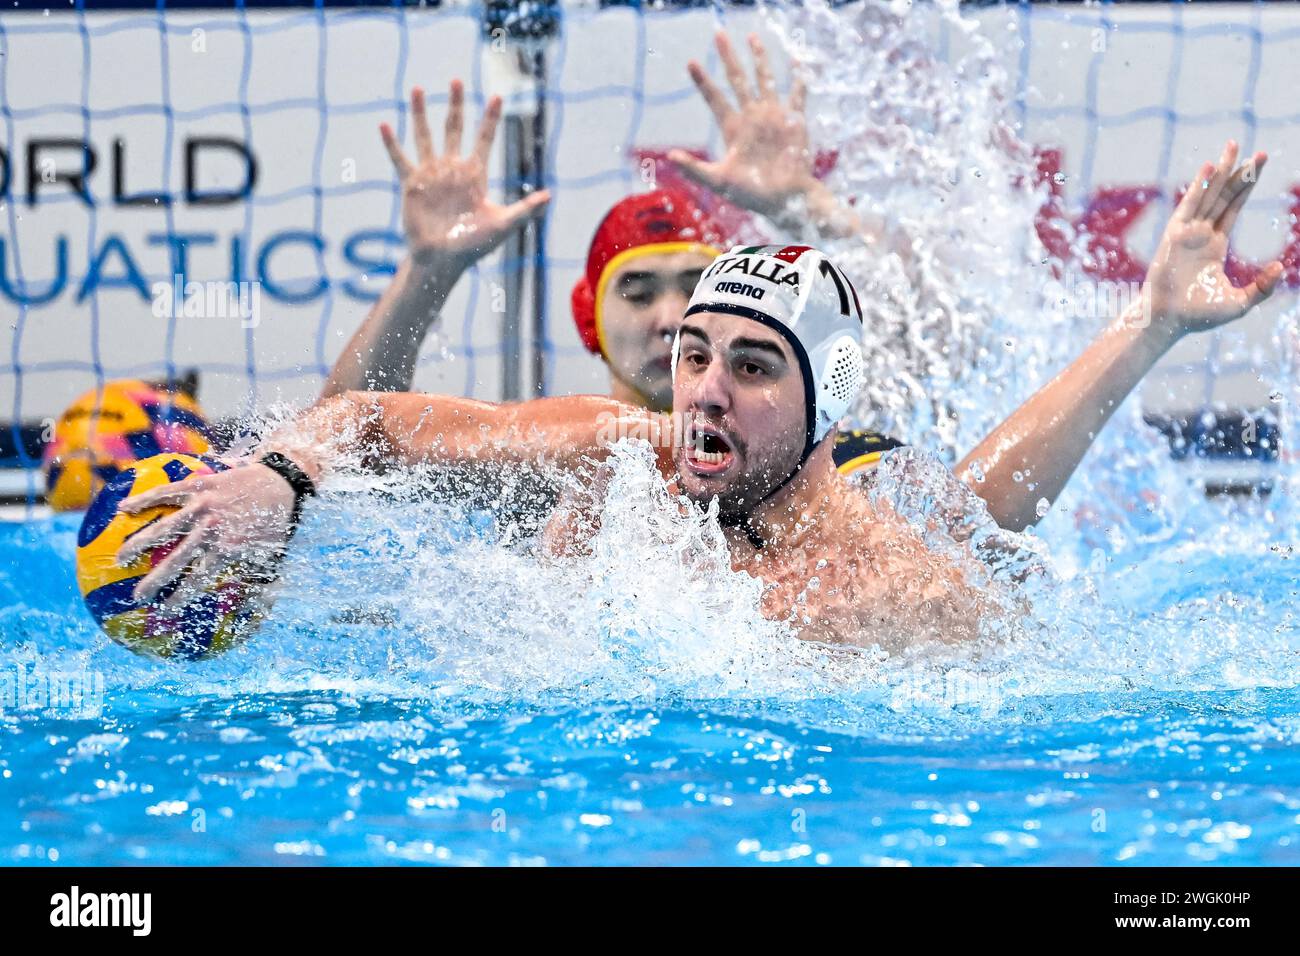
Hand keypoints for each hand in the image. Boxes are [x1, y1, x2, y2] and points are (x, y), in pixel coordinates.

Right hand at [114, 462, 296, 607]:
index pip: (198, 580)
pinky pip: (166, 492)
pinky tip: (122, 509)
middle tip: (136, 597)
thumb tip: (251, 622)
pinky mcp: (198, 483)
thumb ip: (258, 588)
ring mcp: (203, 505)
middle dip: (154, 581)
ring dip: (138, 543)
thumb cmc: (276, 524)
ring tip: (119, 558)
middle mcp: (212, 529)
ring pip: (163, 527)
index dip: (180, 598)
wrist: (282, 482)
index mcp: (229, 549)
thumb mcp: (272, 558)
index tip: (163, 611)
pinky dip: (143, 500)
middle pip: (175, 560)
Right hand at [380, 82, 549, 269]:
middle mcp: (452, 169)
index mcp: (475, 175)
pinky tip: (384, 125)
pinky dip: (392, 143)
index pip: (484, 139)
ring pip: (425, 136)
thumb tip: (549, 196)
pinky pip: (400, 159)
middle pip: (455, 129)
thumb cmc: (473, 246)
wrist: (442, 259)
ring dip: (421, 113)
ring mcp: (431, 174)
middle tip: (456, 80)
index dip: (490, 118)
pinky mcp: (412, 184)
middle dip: (456, 105)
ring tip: (417, 89)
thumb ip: (525, 209)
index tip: (497, 96)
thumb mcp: (502, 224)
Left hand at [671, 32, 841, 232]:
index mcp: (733, 129)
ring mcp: (773, 117)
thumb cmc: (752, 195)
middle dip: (728, 58)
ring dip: (759, 59)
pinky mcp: (793, 121)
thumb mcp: (719, 181)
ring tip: (752, 37)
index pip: (715, 98)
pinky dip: (798, 78)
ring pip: (764, 79)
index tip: (691, 62)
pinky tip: (796, 61)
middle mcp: (752, 118)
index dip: (703, 81)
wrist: (785, 201)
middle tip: (719, 34)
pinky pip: (796, 94)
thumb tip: (669, 157)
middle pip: (738, 80)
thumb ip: (695, 169)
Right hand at [1144, 140, 1283, 337]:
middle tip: (1257, 151)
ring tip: (1233, 146)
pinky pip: (1189, 205)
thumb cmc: (1199, 315)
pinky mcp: (1175, 235)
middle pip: (1224, 195)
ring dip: (1222, 170)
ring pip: (1209, 195)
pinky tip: (1209, 167)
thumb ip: (1262, 286)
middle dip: (1240, 173)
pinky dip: (1198, 186)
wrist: (1168, 320)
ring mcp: (1187, 232)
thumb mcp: (1239, 302)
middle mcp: (1201, 234)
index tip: (1259, 165)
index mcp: (1215, 245)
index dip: (1247, 187)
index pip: (1233, 208)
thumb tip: (1280, 266)